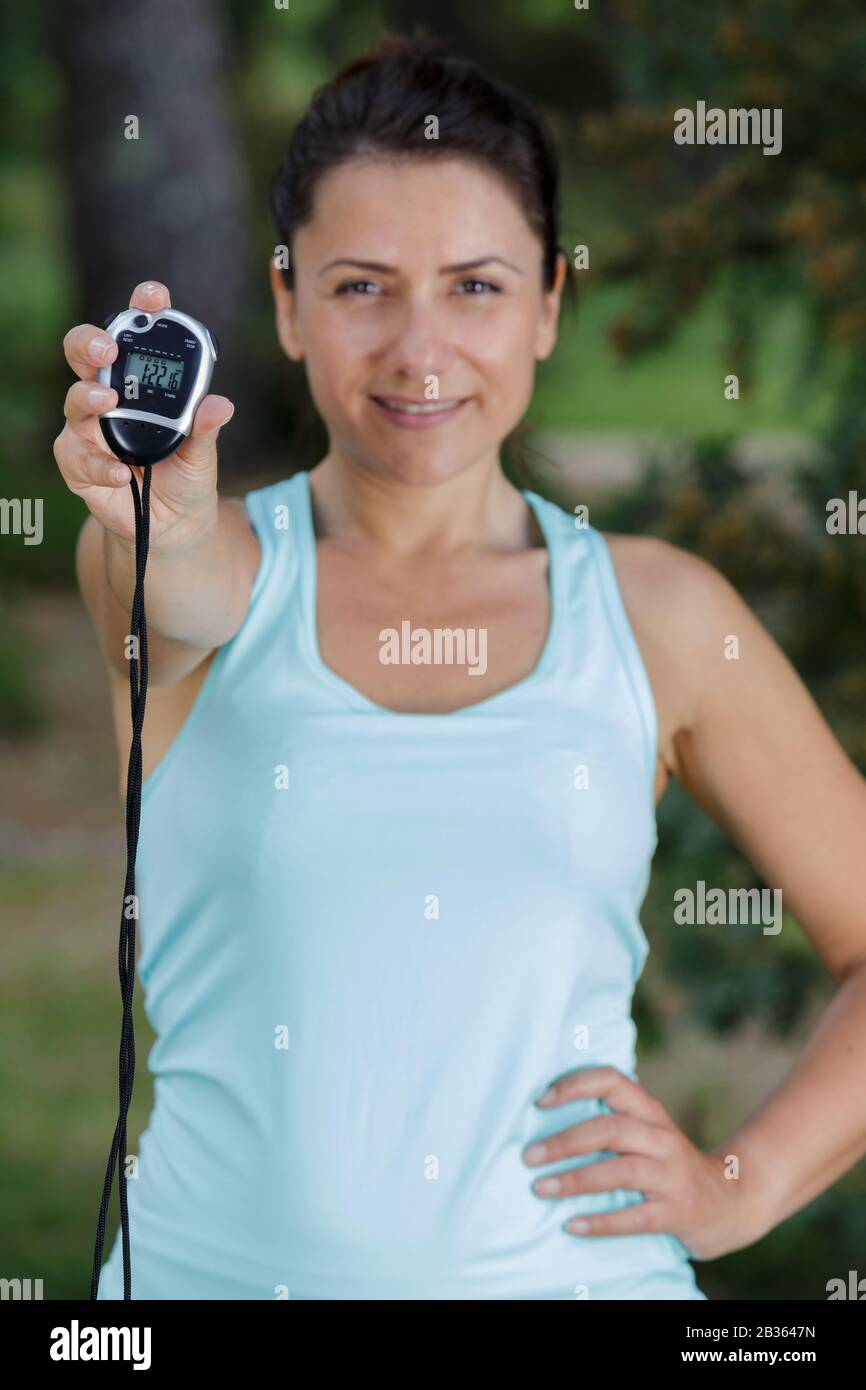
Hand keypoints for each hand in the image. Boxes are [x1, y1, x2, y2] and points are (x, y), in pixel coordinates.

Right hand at [54, 279, 233, 549]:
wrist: (175, 525)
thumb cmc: (186, 475)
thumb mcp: (203, 454)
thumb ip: (206, 428)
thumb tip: (221, 405)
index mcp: (142, 381)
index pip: (136, 334)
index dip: (141, 308)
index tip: (153, 297)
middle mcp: (108, 395)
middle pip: (85, 354)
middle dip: (92, 342)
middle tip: (110, 347)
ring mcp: (89, 428)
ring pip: (74, 400)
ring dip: (88, 396)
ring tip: (108, 401)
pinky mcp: (79, 464)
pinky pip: (78, 456)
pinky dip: (101, 463)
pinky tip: (122, 472)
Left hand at [522, 1065, 769, 1259]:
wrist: (734, 1201)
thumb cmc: (671, 1164)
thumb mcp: (649, 1132)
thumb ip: (613, 1120)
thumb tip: (548, 1114)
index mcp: (650, 1112)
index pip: (613, 1080)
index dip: (576, 1085)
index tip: (541, 1100)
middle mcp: (662, 1139)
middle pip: (611, 1129)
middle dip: (565, 1141)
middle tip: (529, 1156)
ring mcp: (672, 1176)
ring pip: (621, 1171)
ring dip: (576, 1180)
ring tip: (540, 1188)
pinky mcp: (678, 1213)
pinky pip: (636, 1217)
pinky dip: (601, 1222)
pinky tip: (572, 1225)